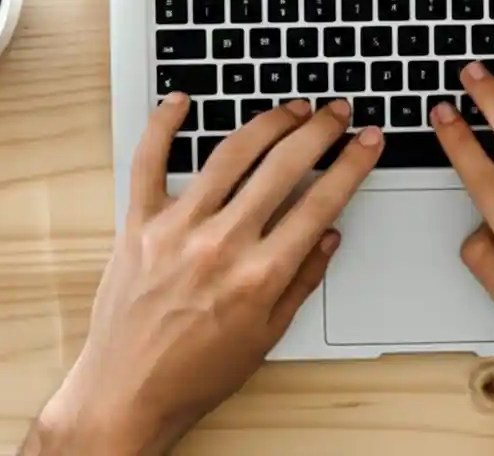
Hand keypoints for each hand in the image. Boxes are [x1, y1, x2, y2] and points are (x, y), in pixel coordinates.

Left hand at [21, 95, 382, 455]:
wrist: (127, 392)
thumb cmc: (196, 373)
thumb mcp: (268, 335)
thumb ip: (303, 280)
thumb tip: (329, 235)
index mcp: (259, 275)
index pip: (320, 202)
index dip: (351, 165)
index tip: (367, 141)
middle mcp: (221, 244)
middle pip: (283, 166)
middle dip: (319, 131)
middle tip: (336, 113)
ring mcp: (177, 228)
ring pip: (230, 154)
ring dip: (267, 122)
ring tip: (291, 108)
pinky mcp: (139, 223)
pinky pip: (148, 161)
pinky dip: (162, 125)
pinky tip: (181, 100)